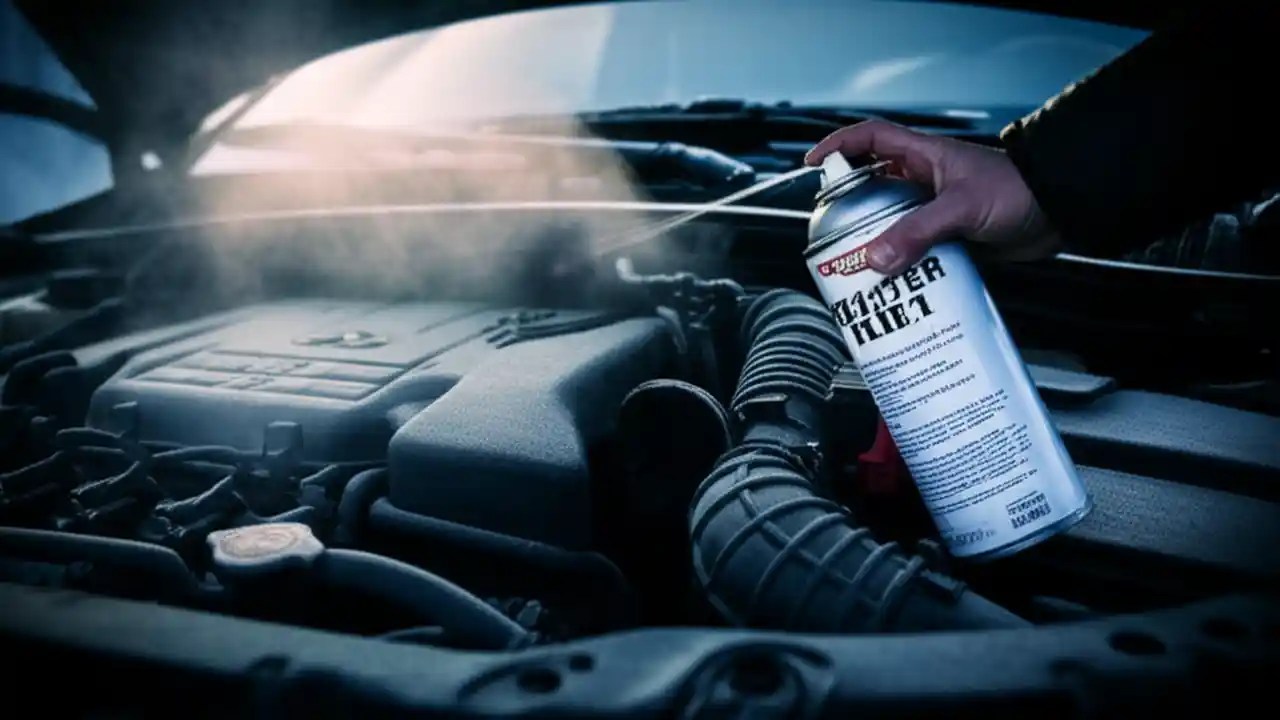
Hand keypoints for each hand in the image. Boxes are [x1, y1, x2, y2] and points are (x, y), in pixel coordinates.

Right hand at [805, 120, 1060, 274]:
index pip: (871, 138)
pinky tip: (897, 280)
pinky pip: (915, 246)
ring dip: (876, 240)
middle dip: (850, 206)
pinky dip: (903, 262)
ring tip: (858, 262)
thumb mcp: (962, 208)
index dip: (840, 146)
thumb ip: (918, 232)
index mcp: (925, 157)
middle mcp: (926, 180)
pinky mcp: (951, 235)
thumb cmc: (1020, 191)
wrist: (1062, 211)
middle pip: (873, 185)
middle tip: (832, 228)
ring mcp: (937, 208)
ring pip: (892, 220)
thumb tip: (875, 258)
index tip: (814, 164)